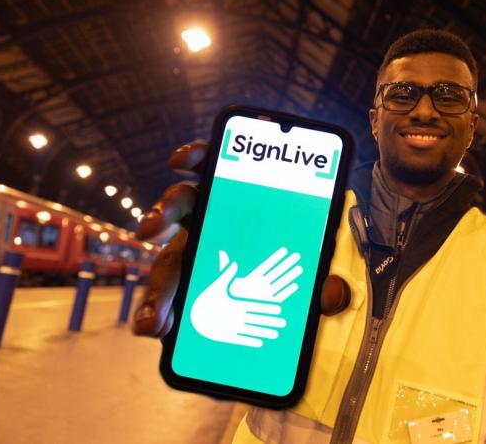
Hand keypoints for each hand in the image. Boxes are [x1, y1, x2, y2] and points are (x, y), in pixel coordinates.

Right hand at [132, 141, 350, 337]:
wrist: (281, 316)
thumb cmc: (297, 275)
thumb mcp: (318, 275)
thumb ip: (326, 282)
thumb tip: (334, 295)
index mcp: (240, 203)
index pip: (215, 168)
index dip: (197, 156)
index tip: (183, 160)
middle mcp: (209, 222)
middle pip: (181, 208)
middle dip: (163, 212)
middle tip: (152, 227)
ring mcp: (193, 256)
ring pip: (167, 261)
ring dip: (157, 286)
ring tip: (152, 314)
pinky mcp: (184, 288)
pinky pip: (166, 298)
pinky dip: (158, 313)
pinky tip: (156, 329)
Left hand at [191, 255, 286, 347]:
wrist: (192, 315)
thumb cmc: (203, 299)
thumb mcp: (215, 286)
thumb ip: (225, 275)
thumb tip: (235, 263)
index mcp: (236, 304)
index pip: (255, 306)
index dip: (266, 307)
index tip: (279, 307)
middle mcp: (237, 315)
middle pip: (257, 318)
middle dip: (270, 321)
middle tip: (284, 323)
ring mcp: (232, 326)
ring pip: (251, 329)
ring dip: (263, 332)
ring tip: (276, 334)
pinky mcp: (226, 335)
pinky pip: (240, 338)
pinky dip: (249, 341)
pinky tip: (260, 342)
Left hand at [229, 248, 301, 302]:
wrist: (228, 312)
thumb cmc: (225, 296)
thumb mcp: (223, 281)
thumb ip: (226, 268)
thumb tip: (222, 253)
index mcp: (253, 277)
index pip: (267, 265)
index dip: (276, 258)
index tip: (285, 250)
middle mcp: (261, 284)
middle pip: (276, 272)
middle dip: (287, 264)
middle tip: (297, 256)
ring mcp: (265, 293)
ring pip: (280, 282)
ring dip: (290, 276)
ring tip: (299, 268)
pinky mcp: (266, 303)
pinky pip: (279, 297)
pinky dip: (287, 292)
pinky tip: (295, 285)